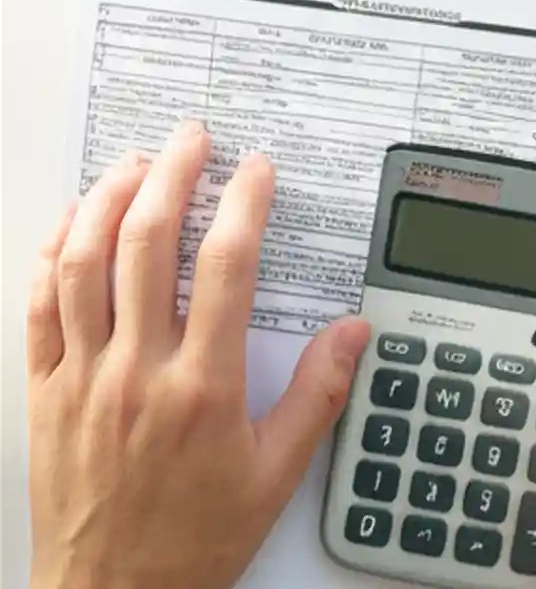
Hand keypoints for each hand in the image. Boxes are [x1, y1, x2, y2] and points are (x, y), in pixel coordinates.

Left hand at [25, 120, 370, 588]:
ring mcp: (82, 376)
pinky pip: (38, 307)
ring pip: (82, 262)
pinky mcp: (44, 391)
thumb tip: (354, 333)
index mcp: (203, 386)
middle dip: (172, 177)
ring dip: (107, 200)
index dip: (243, 205)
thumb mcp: (278, 473)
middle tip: (192, 139)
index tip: (255, 172)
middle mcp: (137, 370)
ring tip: (134, 165)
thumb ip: (319, 395)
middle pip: (146, 244)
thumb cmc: (195, 538)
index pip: (225, 267)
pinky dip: (52, 255)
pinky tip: (71, 226)